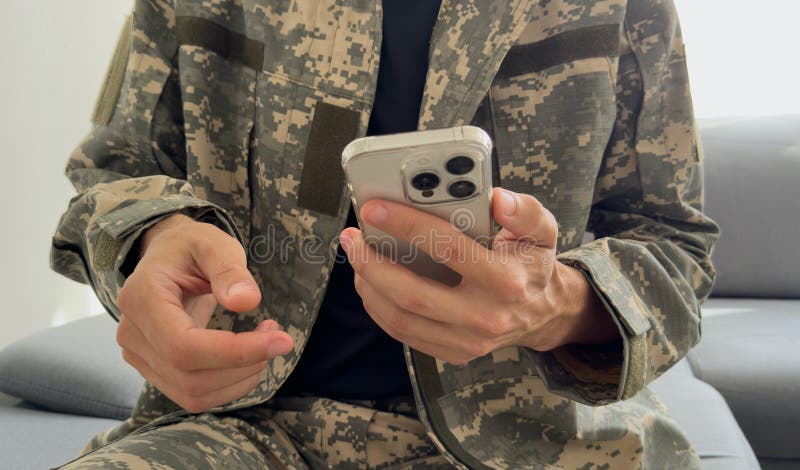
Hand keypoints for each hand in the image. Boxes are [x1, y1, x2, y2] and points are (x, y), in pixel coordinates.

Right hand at [115, 214, 292, 412]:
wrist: (168, 258)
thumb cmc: (191, 247)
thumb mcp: (213, 244)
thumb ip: (229, 269)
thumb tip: (246, 302)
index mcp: (141, 298)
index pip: (184, 346)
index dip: (235, 352)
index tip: (281, 340)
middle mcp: (131, 334)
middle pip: (190, 376)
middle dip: (245, 363)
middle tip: (276, 334)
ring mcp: (138, 356)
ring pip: (194, 393)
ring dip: (241, 377)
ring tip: (264, 341)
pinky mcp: (154, 370)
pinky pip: (194, 396)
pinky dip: (230, 384)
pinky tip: (247, 357)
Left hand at [340, 188, 617, 365]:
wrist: (544, 314)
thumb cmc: (532, 264)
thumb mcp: (542, 231)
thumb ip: (524, 212)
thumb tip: (498, 199)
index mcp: (506, 280)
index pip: (448, 248)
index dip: (407, 225)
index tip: (375, 208)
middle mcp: (486, 316)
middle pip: (412, 294)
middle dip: (372, 263)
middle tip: (352, 237)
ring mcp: (468, 341)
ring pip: (401, 319)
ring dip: (368, 286)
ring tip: (356, 257)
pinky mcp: (454, 353)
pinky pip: (404, 334)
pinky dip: (379, 307)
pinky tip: (371, 281)